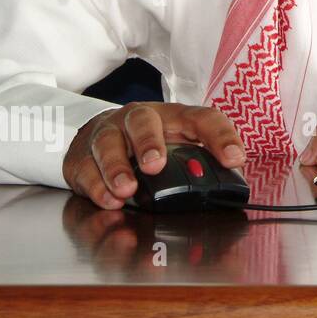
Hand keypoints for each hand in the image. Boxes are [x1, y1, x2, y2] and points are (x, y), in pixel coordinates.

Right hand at [62, 102, 245, 209]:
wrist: (99, 137)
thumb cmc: (151, 143)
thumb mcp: (181, 148)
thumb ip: (204, 166)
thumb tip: (231, 189)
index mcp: (174, 117)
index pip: (204, 119)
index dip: (222, 137)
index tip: (235, 159)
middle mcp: (139, 119)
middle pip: (143, 120)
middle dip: (149, 142)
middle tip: (155, 166)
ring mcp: (108, 134)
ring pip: (108, 142)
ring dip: (117, 168)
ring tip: (127, 190)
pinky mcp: (82, 154)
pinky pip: (85, 167)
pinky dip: (95, 186)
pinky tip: (109, 200)